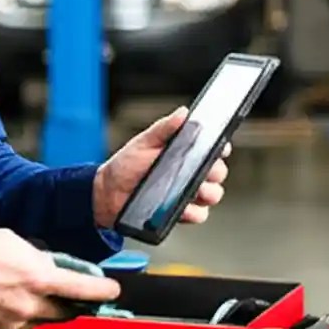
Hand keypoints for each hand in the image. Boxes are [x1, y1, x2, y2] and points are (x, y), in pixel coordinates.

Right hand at [0, 228, 120, 328]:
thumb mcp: (9, 240)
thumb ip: (34, 254)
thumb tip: (47, 263)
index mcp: (38, 278)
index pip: (82, 288)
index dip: (102, 290)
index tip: (112, 290)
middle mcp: (32, 304)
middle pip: (66, 312)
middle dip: (71, 304)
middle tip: (70, 296)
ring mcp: (17, 321)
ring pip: (43, 321)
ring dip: (44, 310)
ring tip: (26, 294)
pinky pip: (21, 327)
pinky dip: (21, 317)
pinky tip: (6, 303)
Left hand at [93, 107, 231, 228]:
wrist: (108, 193)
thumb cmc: (126, 164)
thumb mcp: (143, 142)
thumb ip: (164, 129)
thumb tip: (183, 113)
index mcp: (185, 152)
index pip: (213, 148)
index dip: (220, 147)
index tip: (219, 147)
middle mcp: (191, 172)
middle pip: (218, 172)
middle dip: (215, 171)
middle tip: (204, 170)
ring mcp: (188, 193)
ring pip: (213, 194)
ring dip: (208, 193)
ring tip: (195, 190)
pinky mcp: (182, 212)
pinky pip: (199, 214)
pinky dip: (194, 212)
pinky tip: (183, 208)